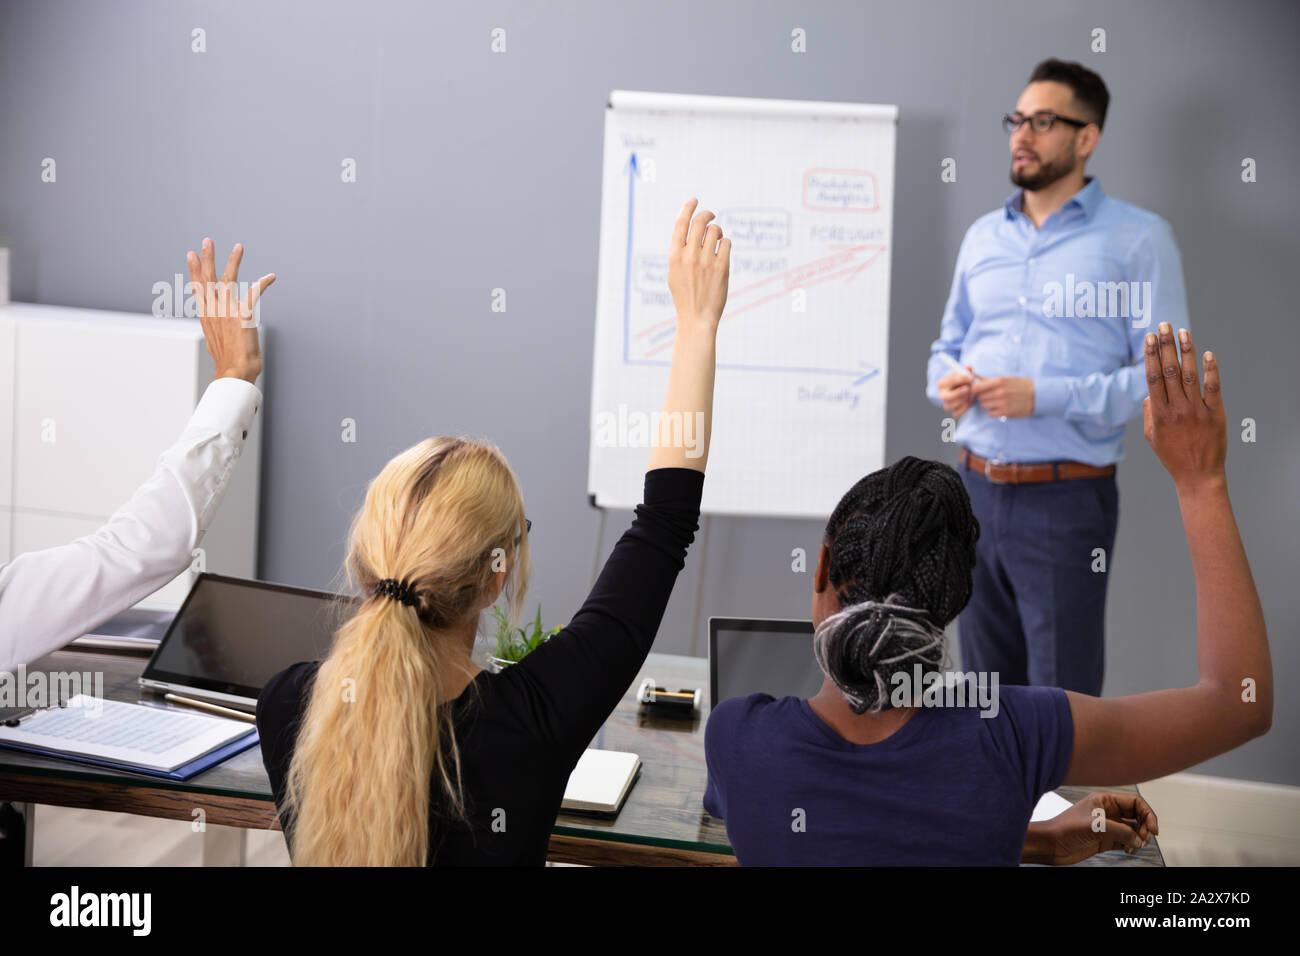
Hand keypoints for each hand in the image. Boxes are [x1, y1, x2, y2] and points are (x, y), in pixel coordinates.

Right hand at [186, 238, 274, 384]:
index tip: (191, 255)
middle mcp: (214, 311)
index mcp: (207, 316)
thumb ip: (216, 329)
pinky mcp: (243, 316)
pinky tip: (270, 276)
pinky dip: (263, 284)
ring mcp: (228, 312)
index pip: (198, 288)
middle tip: (207, 241)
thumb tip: (215, 329)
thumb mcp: (216, 341)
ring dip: (234, 261)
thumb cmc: (229, 362)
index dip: (195, 270)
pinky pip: (254, 294)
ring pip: (229, 280)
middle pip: (209, 279)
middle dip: (208, 258)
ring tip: (238, 246)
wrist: (234, 373)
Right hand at [667, 198, 730, 335]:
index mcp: (674, 255)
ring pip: (715, 230)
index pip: (680, 222)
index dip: (688, 207)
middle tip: (710, 215)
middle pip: (700, 221)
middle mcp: (689, 255)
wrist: (696, 317)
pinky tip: (722, 251)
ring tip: (716, 239)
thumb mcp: (674, 272)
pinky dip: (725, 243)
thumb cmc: (685, 295)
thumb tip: (692, 229)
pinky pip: (727, 243)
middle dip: (707, 214)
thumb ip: (681, 251)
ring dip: (716, 231)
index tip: (694, 200)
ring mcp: (706, 261)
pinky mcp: (722, 267)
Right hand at [937, 365, 976, 417]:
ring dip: (963, 400)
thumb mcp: (965, 374)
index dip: (959, 379)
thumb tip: (968, 368)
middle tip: (968, 389)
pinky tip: (970, 401)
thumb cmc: (964, 381)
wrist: (967, 390)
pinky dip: (965, 407)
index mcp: (942, 383)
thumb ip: (966, 371)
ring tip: (971, 394)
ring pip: (951, 405)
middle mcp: (942, 395)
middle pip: (945, 397)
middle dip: (957, 393)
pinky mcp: (954, 413)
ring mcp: (947, 405)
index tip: (970, 377)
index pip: (947, 381)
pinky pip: (957, 413)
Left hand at [971, 375, 1033, 416]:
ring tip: (995, 401)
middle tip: (988, 396)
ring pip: (984, 405)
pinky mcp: (1006, 412)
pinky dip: (993, 411)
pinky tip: (999, 408)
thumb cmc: (1020, 385)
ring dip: (987, 404)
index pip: (977, 387)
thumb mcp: (1006, 379)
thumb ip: (989, 380)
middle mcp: (1000, 392)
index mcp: (999, 381)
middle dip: (982, 396)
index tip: (975, 390)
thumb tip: (973, 378)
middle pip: (979, 397)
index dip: (974, 389)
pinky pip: (991, 414)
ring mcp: (1003, 403)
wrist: (1037, 395)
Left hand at [1034, 792, 1158, 864]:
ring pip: (1133, 830)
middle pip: (1137, 816)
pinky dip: (1131, 846)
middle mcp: (1108, 812)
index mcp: (1104, 800)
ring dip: (1139, 839)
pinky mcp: (1105, 840)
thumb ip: (1120, 831)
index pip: (1135, 802)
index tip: (1154, 829)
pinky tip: (1128, 850)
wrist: (1050, 844)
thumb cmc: (1064, 828)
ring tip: (1133, 846)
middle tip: (1143, 839)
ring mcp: (1107, 826)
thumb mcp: (1095, 826)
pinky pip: (1126, 841)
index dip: (1148, 814)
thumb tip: (1139, 839)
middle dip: (1145, 827)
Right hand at [1143, 322, 1226, 491]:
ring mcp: (1197, 411)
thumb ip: (1148, 411)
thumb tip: (1151, 391)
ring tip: (1183, 332)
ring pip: (1190, 375)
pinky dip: (1210, 370)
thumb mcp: (1151, 436)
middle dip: (1166, 346)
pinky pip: (1213, 388)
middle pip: (1170, 371)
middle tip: (1164, 325)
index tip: (1149, 337)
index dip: (1151, 355)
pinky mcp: (1216, 414)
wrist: (1198, 475)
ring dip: (1186, 351)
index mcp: (1158, 414)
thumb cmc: (1172, 455)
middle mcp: (1176, 409)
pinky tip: (1207, 354)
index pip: (1153, 377)